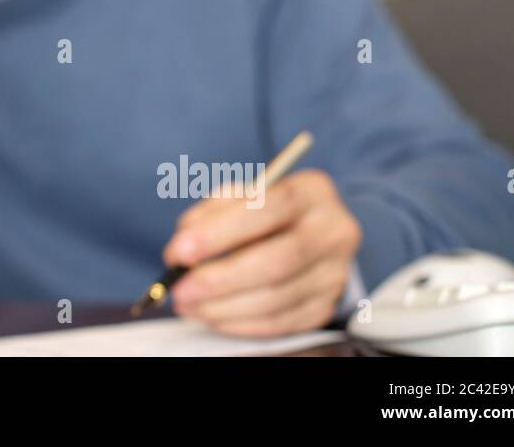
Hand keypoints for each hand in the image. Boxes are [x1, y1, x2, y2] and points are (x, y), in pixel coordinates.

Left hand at [163, 169, 361, 336]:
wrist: (310, 233)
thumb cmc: (266, 212)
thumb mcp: (241, 196)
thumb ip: (211, 212)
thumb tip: (183, 248)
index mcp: (311, 191)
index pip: (266, 209)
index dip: (218, 233)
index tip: (179, 252)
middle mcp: (333, 231)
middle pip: (274, 262)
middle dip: (218, 279)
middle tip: (179, 288)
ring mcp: (334, 272)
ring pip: (276, 298)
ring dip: (223, 307)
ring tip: (188, 303)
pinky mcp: (326, 304)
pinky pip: (281, 322)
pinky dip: (240, 323)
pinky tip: (213, 316)